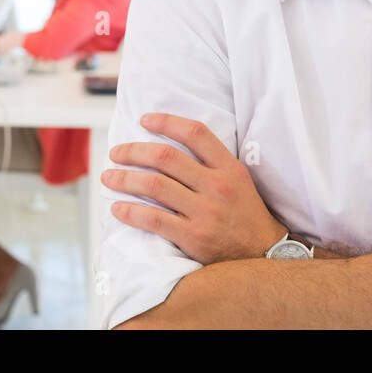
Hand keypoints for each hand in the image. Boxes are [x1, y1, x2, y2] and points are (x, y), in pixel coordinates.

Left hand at [101, 113, 286, 264]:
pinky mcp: (193, 237)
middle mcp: (216, 186)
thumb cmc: (243, 213)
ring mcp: (205, 212)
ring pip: (154, 185)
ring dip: (125, 179)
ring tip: (110, 177)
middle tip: (116, 153)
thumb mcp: (238, 179)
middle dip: (133, 151)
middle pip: (166, 157)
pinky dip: (130, 211)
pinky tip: (118, 208)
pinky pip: (153, 219)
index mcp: (228, 167)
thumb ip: (211, 162)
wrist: (261, 252)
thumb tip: (169, 146)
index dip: (167, 122)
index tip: (144, 120)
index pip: (195, 133)